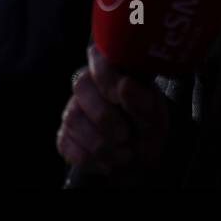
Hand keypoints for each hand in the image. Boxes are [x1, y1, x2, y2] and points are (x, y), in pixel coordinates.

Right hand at [56, 44, 168, 173]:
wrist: (140, 163)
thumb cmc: (148, 131)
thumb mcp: (155, 118)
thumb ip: (141, 102)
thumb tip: (125, 83)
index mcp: (114, 72)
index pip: (98, 57)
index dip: (106, 77)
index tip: (120, 97)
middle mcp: (90, 85)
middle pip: (81, 85)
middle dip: (104, 116)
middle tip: (125, 136)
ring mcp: (74, 110)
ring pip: (72, 118)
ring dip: (100, 143)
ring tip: (124, 153)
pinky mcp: (65, 135)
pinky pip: (66, 142)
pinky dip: (89, 159)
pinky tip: (108, 163)